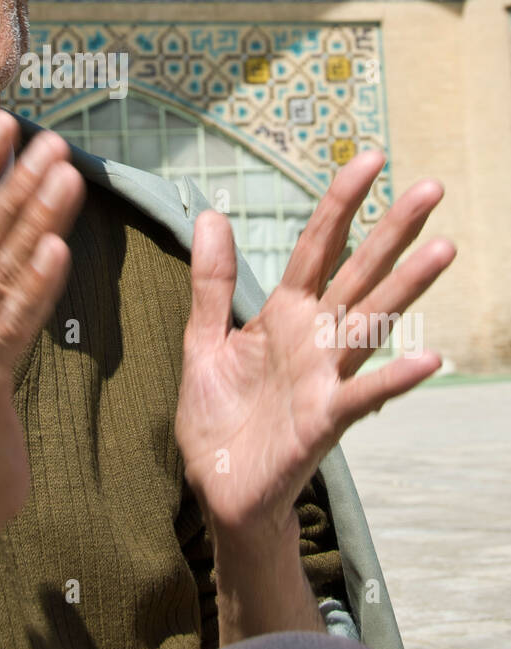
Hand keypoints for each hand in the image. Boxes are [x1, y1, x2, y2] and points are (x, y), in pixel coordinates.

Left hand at [175, 149, 454, 539]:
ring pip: (371, 322)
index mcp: (285, 314)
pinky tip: (431, 357)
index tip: (368, 158)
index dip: (341, 203)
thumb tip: (211, 214)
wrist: (217, 490)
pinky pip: (364, 395)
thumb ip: (212, 283)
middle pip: (359, 273)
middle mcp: (315, 338)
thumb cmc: (217, 419)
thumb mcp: (203, 340)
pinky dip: (396, 378)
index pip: (319, 246)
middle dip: (393, 231)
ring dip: (407, 287)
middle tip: (431, 187)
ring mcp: (325, 377)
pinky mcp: (324, 421)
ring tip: (444, 248)